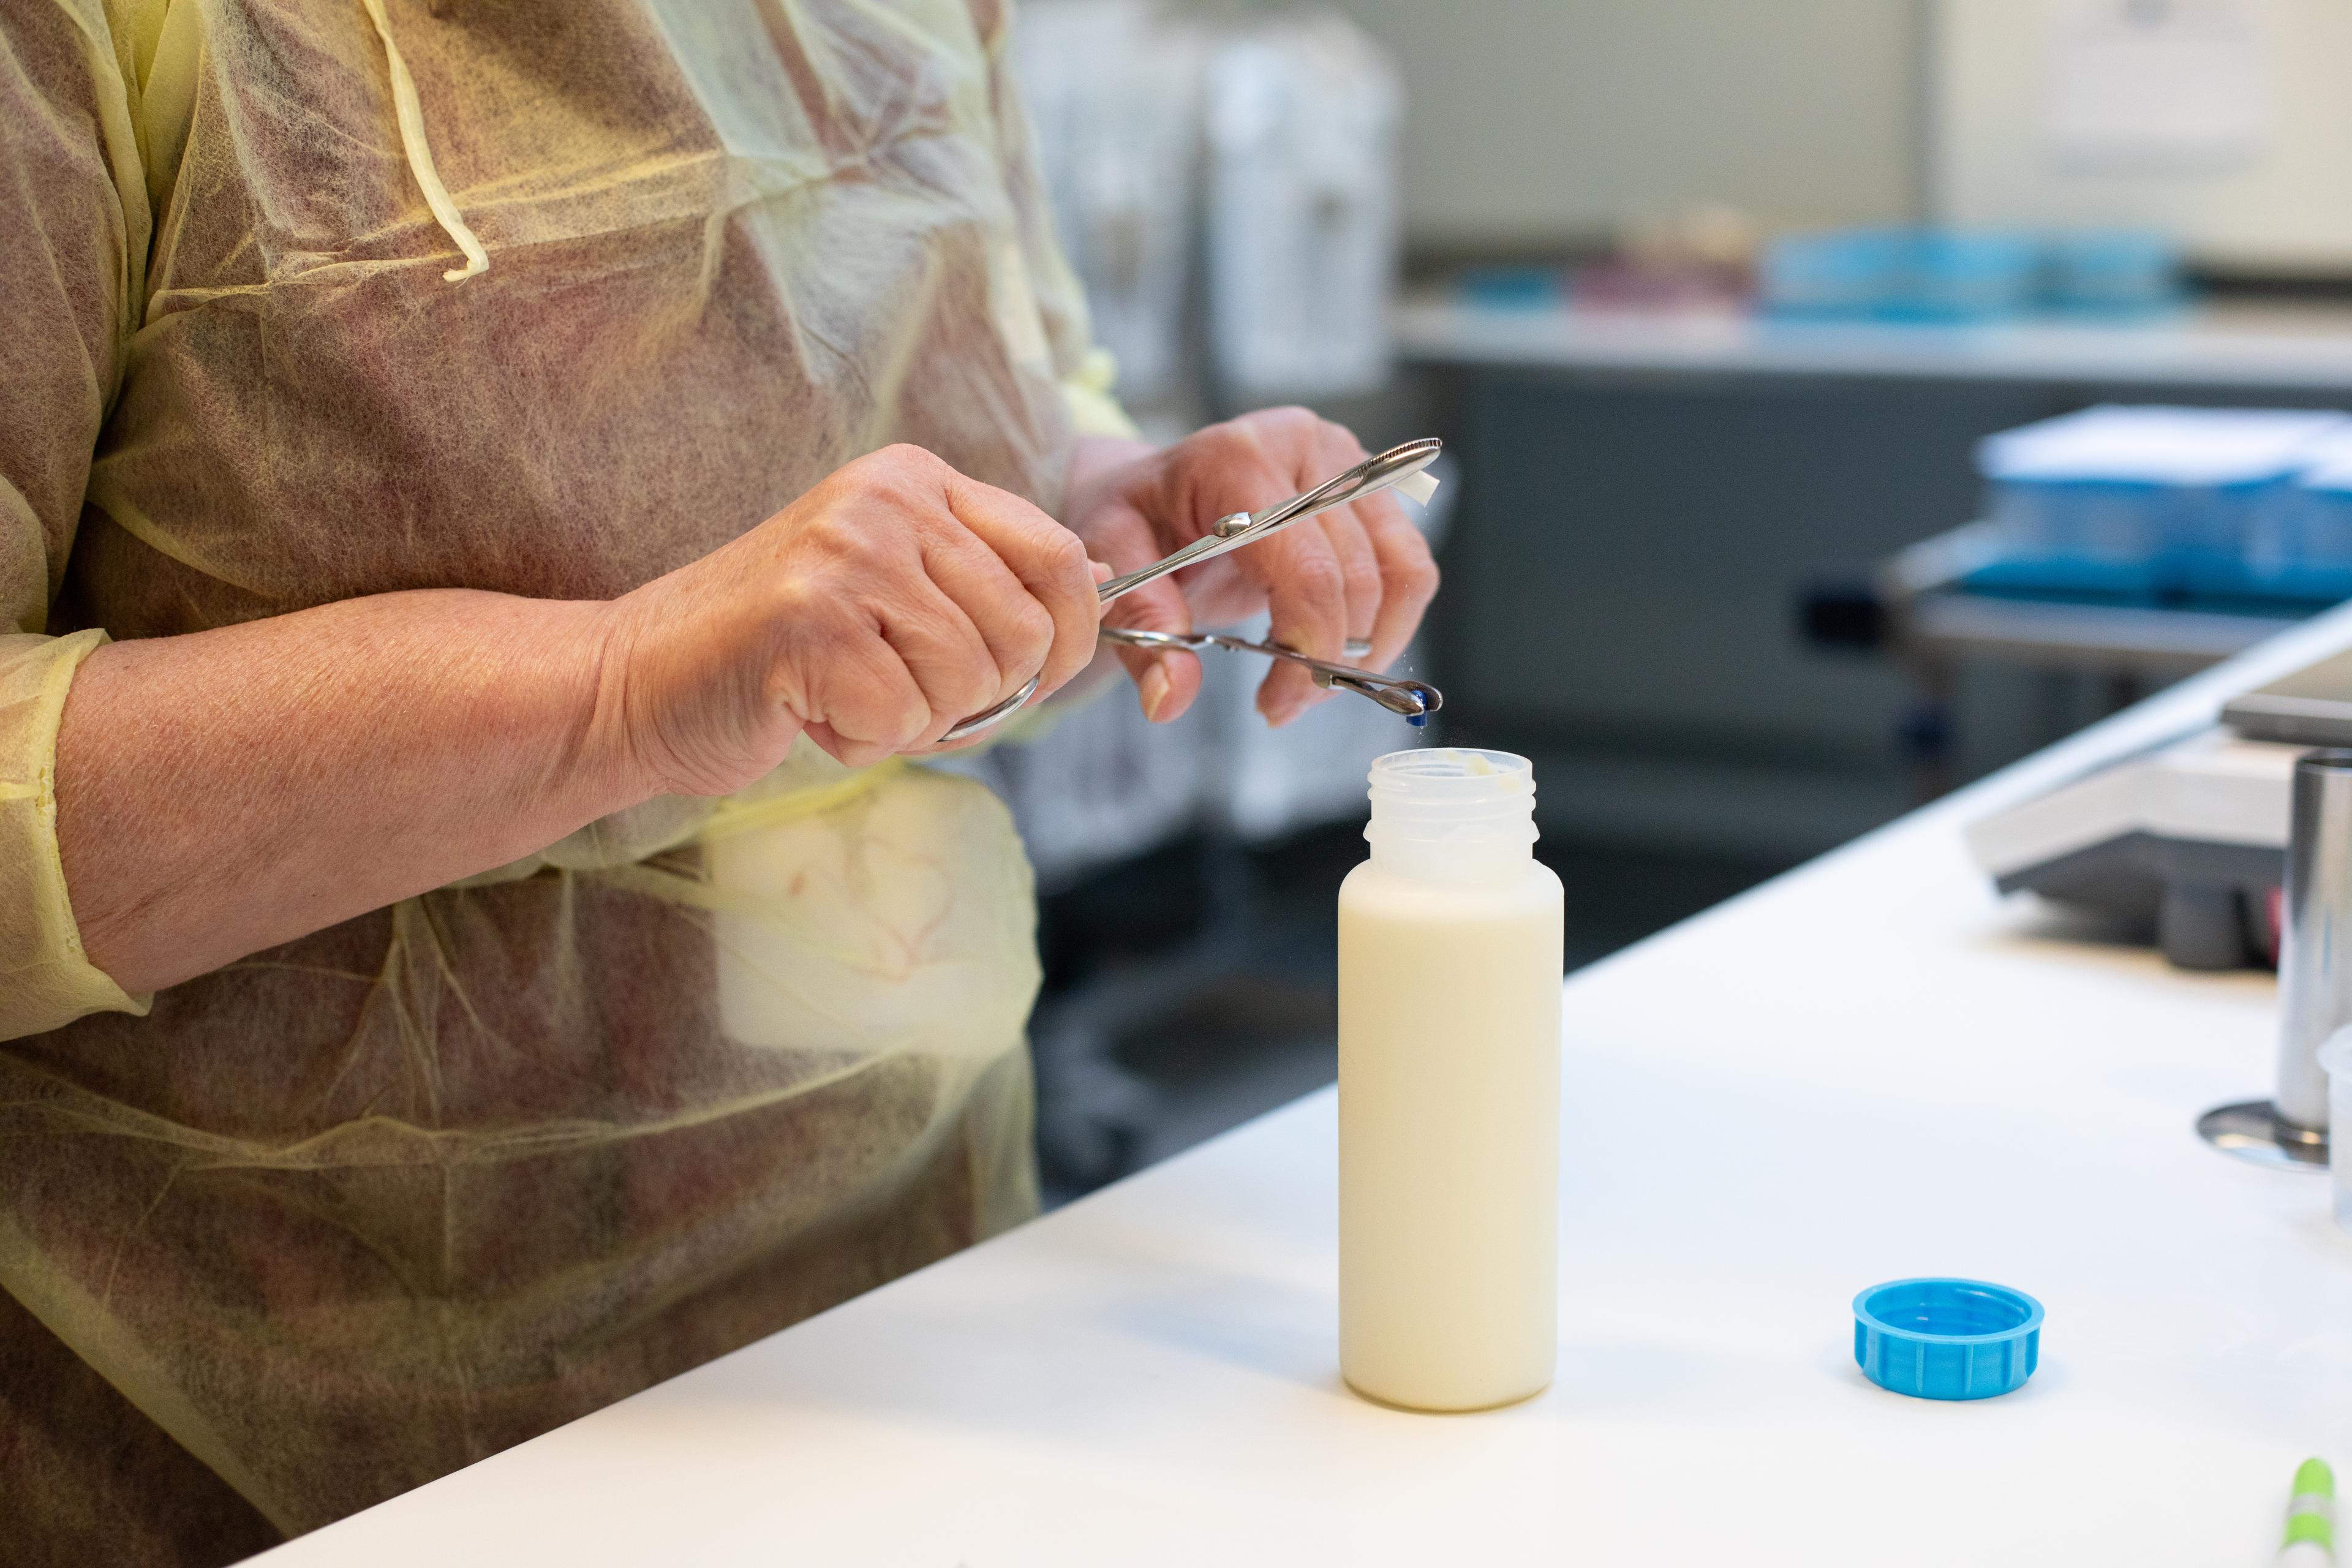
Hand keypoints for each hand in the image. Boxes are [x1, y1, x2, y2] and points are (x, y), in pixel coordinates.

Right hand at [603, 445, 1103, 789]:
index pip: (1056, 555)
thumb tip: (1103, 582)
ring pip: (967, 681)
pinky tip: (811, 711)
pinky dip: (863, 740)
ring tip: (845, 694)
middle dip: (980, 696)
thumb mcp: (896, 588)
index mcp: (917, 481)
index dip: (1070, 637)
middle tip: (903, 695)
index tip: (1035, 678)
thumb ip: (986, 581)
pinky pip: (902, 717)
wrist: (640, 680)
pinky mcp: (808, 621)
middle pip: (1023, 633)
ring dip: (914, 720)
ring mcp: (846, 555)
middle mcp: (887, 501)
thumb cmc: (778, 651)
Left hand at [1064, 408, 1439, 725]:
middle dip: (1330, 660)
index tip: (1276, 704)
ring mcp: (1349, 460)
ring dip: (1367, 646)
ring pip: (1402, 574)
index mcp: (1239, 457)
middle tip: (1283, 704)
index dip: (1306, 649)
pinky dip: (1386, 622)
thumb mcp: (1112, 563)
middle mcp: (1307, 445)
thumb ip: (1142, 625)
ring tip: (1312, 681)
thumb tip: (1171, 697)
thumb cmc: (1134, 518)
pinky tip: (1339, 651)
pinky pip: (1411, 567)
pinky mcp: (1374, 485)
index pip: (1306, 570)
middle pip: (1357, 579)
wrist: (1156, 488)